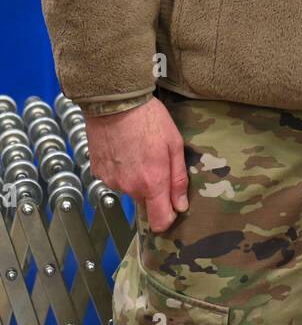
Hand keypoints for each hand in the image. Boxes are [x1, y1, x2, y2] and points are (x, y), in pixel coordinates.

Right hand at [84, 97, 188, 232]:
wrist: (115, 102)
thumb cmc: (149, 119)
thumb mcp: (175, 144)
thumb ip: (178, 179)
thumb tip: (181, 206)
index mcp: (152, 183)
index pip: (159, 222)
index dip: (168, 217)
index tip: (173, 206)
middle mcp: (129, 187)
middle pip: (145, 202)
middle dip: (153, 189)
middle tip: (157, 162)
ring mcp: (111, 181)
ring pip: (129, 189)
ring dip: (136, 177)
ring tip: (139, 151)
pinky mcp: (98, 171)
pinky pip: (115, 178)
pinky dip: (121, 169)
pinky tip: (124, 150)